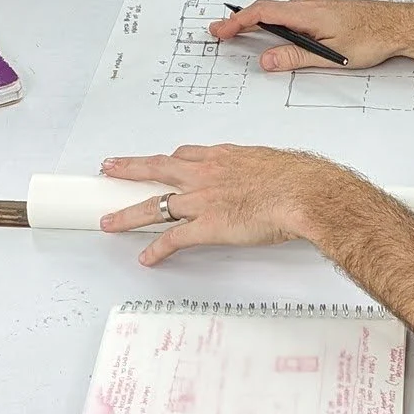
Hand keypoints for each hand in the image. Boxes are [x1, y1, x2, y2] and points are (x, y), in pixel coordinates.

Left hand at [99, 145, 350, 263]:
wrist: (304, 194)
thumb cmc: (297, 179)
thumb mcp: (274, 164)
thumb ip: (260, 171)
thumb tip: (267, 178)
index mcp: (224, 158)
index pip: (186, 155)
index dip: (168, 159)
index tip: (159, 161)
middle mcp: (206, 175)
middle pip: (157, 170)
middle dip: (130, 169)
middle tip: (110, 168)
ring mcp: (202, 201)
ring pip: (154, 205)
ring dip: (128, 214)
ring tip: (109, 221)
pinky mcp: (207, 226)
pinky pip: (173, 239)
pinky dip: (157, 250)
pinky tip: (146, 257)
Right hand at [209, 0, 408, 71]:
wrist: (399, 24)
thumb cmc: (372, 37)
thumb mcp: (331, 55)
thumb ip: (296, 57)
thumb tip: (267, 60)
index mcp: (307, 13)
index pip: (262, 13)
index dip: (238, 21)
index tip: (221, 30)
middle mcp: (310, 4)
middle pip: (267, 9)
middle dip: (242, 21)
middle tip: (222, 32)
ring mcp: (318, 5)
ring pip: (280, 10)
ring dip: (259, 20)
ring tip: (243, 32)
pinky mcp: (325, 10)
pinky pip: (293, 11)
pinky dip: (276, 20)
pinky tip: (278, 30)